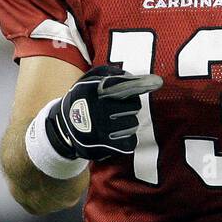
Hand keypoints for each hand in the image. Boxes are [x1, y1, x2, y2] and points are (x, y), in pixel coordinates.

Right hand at [45, 64, 161, 161]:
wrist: (64, 127)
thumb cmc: (82, 100)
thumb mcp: (87, 80)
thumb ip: (107, 73)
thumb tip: (129, 75)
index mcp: (93, 92)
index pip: (124, 86)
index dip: (141, 84)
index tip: (157, 82)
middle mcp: (98, 111)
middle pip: (134, 106)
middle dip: (130, 106)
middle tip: (118, 108)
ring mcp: (102, 131)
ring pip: (133, 124)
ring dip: (128, 122)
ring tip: (114, 122)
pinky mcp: (106, 147)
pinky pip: (130, 142)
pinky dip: (126, 138)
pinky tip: (115, 135)